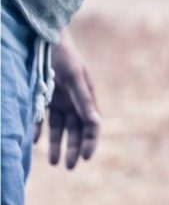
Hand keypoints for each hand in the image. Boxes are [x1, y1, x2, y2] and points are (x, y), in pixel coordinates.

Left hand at [34, 28, 100, 168]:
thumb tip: (96, 123)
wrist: (43, 38)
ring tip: (54, 161)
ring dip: (57, 144)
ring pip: (59, 128)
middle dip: (73, 148)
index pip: (92, 124)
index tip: (85, 158)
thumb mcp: (74, 78)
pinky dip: (39, 130)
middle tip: (68, 166)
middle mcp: (74, 101)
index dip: (90, 141)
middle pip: (76, 130)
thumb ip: (84, 101)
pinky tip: (36, 141)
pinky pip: (41, 119)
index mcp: (87, 97)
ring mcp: (58, 100)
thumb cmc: (63, 56)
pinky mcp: (42, 98)